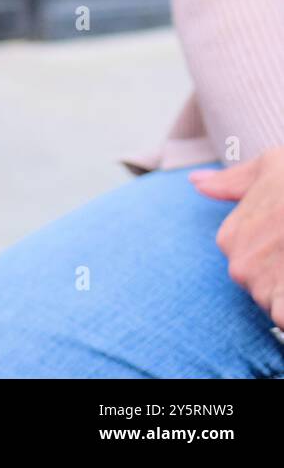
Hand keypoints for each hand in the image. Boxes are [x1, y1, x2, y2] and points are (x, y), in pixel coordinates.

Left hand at [191, 149, 283, 326]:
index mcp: (230, 238)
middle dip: (283, 277)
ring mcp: (265, 289)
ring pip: (277, 307)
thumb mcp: (270, 167)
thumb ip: (232, 181)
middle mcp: (240, 266)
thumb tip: (197, 182)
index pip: (248, 263)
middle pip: (263, 289)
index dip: (276, 257)